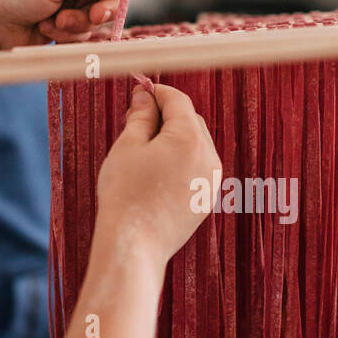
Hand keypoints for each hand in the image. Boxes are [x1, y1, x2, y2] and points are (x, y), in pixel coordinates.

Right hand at [94, 83, 221, 268]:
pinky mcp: (207, 199)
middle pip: (190, 120)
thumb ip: (141, 117)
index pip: (177, 100)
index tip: (139, 92)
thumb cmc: (126, 195)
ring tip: (142, 150)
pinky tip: (155, 172)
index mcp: (190, 138)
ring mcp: (211, 180)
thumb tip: (145, 97)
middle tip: (135, 120)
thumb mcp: (128, 147)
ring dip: (173, 138)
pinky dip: (180, 160)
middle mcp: (209, 157)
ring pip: (195, 144)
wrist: (135, 245)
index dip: (156, 92)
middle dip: (165, 115)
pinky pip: (196, 167)